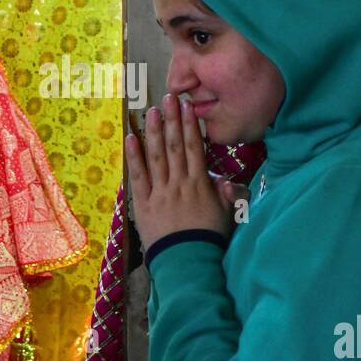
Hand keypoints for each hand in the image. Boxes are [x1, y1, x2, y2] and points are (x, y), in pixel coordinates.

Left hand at [125, 93, 240, 255]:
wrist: (188, 263)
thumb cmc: (210, 240)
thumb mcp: (228, 216)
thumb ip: (229, 194)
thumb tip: (225, 178)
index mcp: (200, 184)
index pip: (194, 148)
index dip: (190, 126)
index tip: (187, 107)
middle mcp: (179, 183)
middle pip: (175, 146)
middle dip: (172, 120)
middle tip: (169, 98)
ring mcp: (160, 192)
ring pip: (157, 156)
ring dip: (154, 131)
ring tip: (151, 110)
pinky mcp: (143, 204)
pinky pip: (138, 176)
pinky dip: (134, 157)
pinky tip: (131, 138)